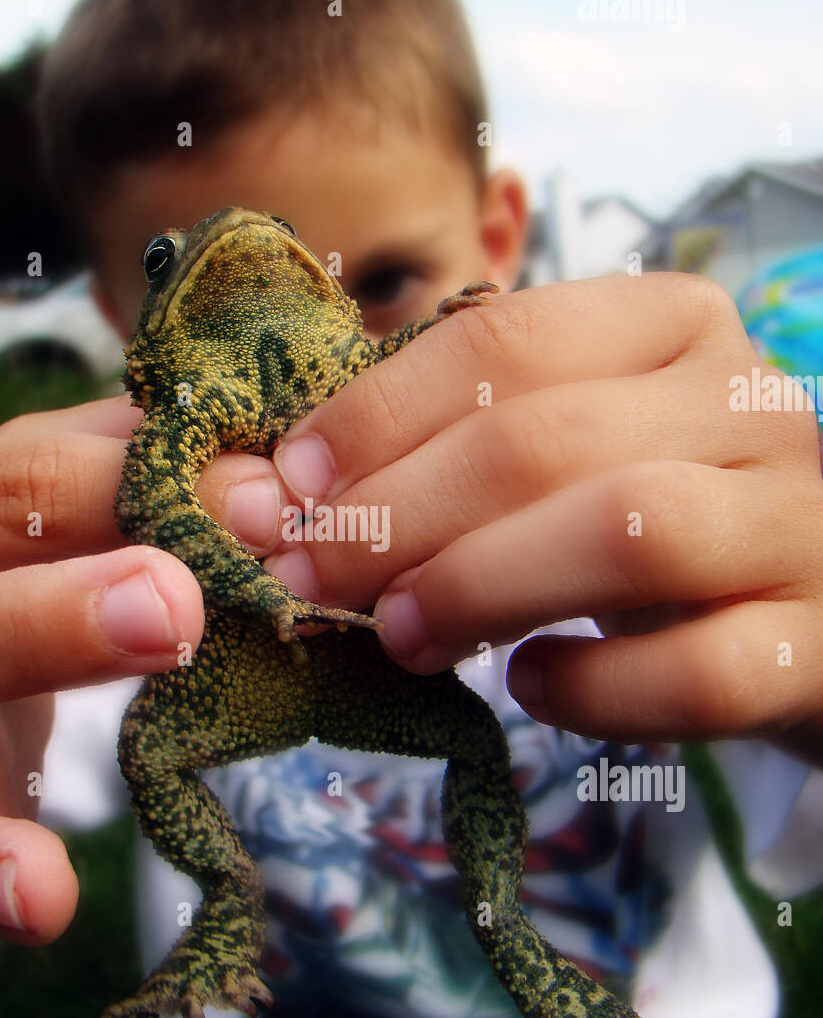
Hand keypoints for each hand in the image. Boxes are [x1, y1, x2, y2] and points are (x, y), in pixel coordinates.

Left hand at [199, 273, 822, 754]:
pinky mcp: (816, 646)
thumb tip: (251, 494)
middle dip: (398, 515)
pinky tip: (530, 689)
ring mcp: (798, 523)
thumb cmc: (653, 514)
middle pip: (546, 439)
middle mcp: (750, 402)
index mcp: (670, 326)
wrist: (813, 604)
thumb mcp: (563, 454)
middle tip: (306, 582)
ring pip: (629, 531)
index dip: (374, 416)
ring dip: (482, 585)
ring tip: (402, 634)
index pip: (502, 339)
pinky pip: (698, 671)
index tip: (287, 489)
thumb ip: (435, 454)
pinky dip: (591, 690)